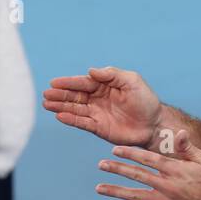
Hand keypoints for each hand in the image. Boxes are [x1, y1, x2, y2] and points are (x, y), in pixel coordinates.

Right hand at [44, 66, 164, 146]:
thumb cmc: (145, 100)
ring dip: (61, 106)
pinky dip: (71, 119)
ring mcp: (97, 114)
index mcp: (104, 85)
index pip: (83, 83)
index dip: (69, 82)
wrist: (154, 124)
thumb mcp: (131, 81)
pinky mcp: (98, 128)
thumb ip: (111, 74)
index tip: (54, 82)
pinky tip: (60, 116)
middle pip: (75, 96)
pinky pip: (82, 123)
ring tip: (47, 104)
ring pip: (75, 109)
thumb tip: (90, 71)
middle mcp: (98, 99)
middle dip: (60, 95)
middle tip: (46, 94)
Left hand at [96, 130, 200, 199]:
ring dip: (116, 190)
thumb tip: (179, 132)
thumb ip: (187, 148)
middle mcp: (168, 185)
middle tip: (101, 164)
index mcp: (176, 169)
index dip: (130, 153)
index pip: (148, 158)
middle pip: (137, 175)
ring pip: (135, 195)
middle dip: (118, 169)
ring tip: (99, 188)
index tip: (115, 149)